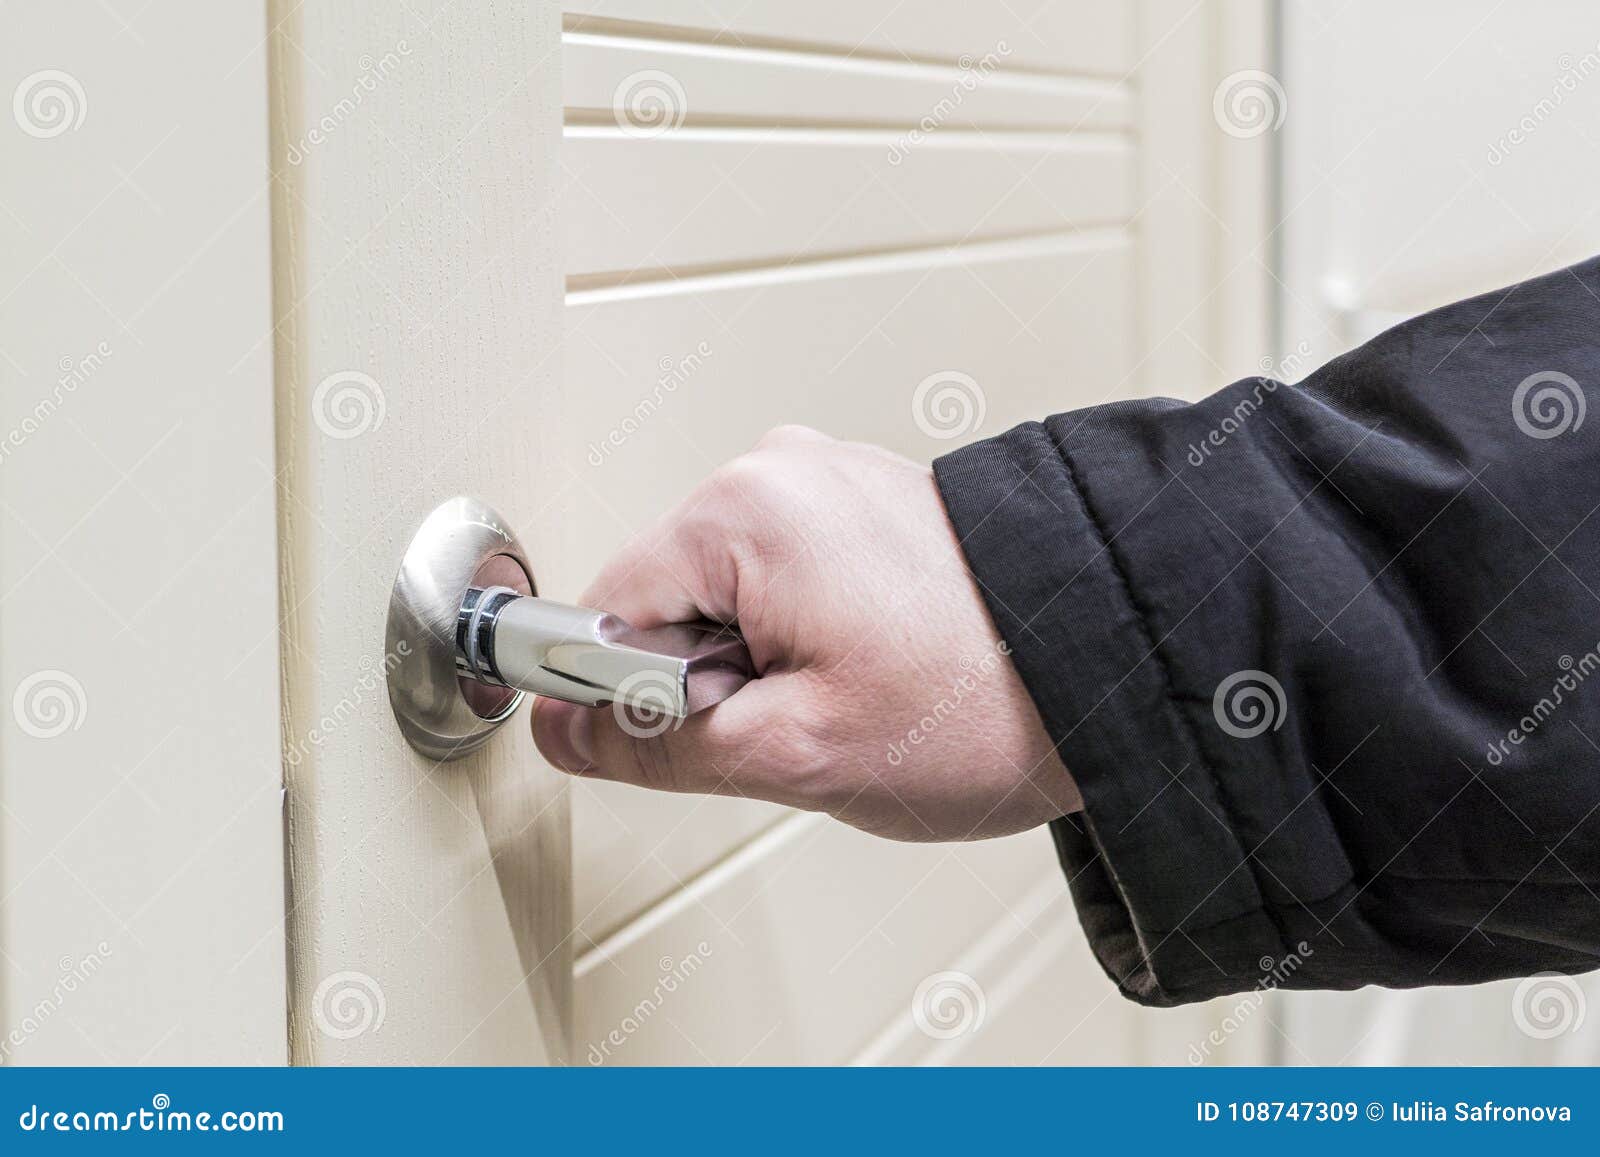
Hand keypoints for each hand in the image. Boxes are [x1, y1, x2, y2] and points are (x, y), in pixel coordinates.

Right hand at [530, 425, 1080, 840]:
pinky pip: (783, 579)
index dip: (626, 700)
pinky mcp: (865, 506)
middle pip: (665, 601)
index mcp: (745, 509)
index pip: (606, 613)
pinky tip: (872, 667)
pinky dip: (804, 634)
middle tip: (799, 722)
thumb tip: (567, 735)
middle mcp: (779, 471)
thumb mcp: (797, 750)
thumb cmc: (986, 700)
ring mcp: (828, 482)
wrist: (1122, 664)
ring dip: (759, 664)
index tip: (673, 744)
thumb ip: (658, 744)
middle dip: (708, 682)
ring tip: (852, 694)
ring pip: (725, 598)